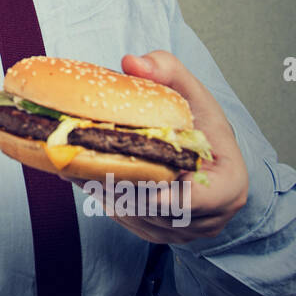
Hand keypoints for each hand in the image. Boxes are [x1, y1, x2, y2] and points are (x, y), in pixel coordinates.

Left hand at [72, 51, 248, 243]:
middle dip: (116, 184)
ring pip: (135, 217)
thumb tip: (131, 62)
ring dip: (101, 191)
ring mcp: (182, 232)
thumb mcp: (192, 92)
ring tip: (67, 163)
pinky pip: (125, 220)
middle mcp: (207, 219)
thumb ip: (167, 71)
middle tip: (79, 160)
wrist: (207, 157)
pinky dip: (101, 196)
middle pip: (155, 209)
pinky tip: (76, 173)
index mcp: (227, 187)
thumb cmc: (202, 125)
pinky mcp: (157, 233)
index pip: (200, 200)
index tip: (146, 187)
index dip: (172, 197)